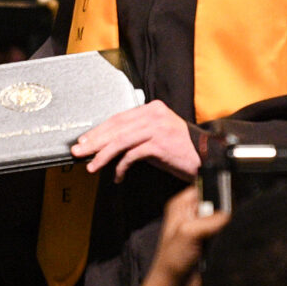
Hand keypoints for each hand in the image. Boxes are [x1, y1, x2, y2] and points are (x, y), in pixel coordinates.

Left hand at [71, 100, 201, 180]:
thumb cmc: (182, 150)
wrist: (207, 157)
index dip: (99, 130)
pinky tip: (118, 176)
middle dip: (94, 141)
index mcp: (152, 109)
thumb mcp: (157, 137)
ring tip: (92, 166)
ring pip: (121, 140)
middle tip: (79, 152)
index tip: (85, 141)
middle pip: (116, 127)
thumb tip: (109, 146)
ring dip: (103, 155)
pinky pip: (133, 155)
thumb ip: (137, 136)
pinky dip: (122, 167)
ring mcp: (157, 127)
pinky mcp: (160, 143)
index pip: (118, 118)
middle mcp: (154, 114)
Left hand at [115, 188, 226, 285]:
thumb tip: (234, 212)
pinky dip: (235, 239)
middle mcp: (196, 214)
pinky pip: (233, 235)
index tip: (236, 190)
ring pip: (230, 220)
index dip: (222, 186)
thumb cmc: (172, 263)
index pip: (208, 184)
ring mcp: (208, 230)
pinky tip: (235, 243)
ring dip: (232, 227)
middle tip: (233, 218)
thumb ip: (212, 219)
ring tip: (229, 235)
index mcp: (183, 204)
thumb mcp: (188, 233)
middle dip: (230, 208)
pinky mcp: (218, 244)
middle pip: (223, 201)